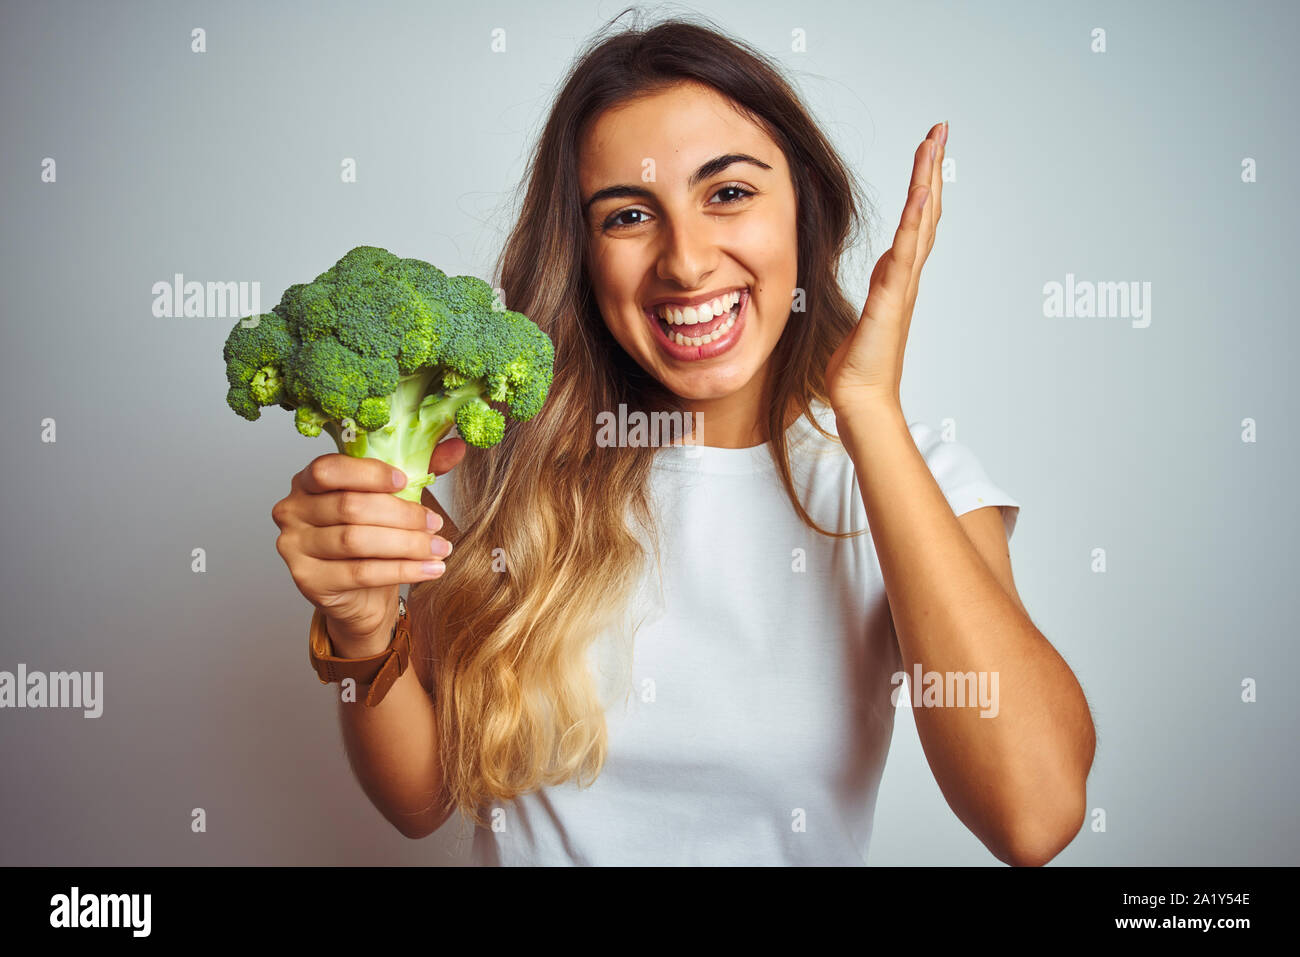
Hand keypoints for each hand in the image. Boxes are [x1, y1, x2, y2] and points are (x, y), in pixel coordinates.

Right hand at [270, 437, 466, 652]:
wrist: (359, 593)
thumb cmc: (372, 535)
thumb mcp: (394, 497)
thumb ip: (421, 467)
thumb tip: (458, 446)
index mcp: (307, 480)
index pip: (329, 469)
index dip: (369, 474)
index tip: (406, 481)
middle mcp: (292, 510)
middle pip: (349, 507)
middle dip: (401, 515)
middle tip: (436, 523)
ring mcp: (294, 547)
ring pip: (356, 541)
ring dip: (407, 545)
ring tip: (440, 548)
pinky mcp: (308, 580)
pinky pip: (360, 573)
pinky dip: (402, 570)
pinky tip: (430, 569)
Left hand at [826, 121, 946, 416]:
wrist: (861, 399)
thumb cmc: (857, 369)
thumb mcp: (859, 319)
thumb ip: (871, 298)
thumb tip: (873, 288)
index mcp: (896, 279)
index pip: (914, 222)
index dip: (921, 185)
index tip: (927, 152)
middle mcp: (905, 276)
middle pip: (925, 211)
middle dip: (932, 168)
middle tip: (940, 130)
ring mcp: (902, 285)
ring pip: (920, 221)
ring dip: (927, 179)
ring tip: (934, 143)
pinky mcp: (892, 297)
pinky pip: (907, 251)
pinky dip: (916, 220)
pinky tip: (922, 191)